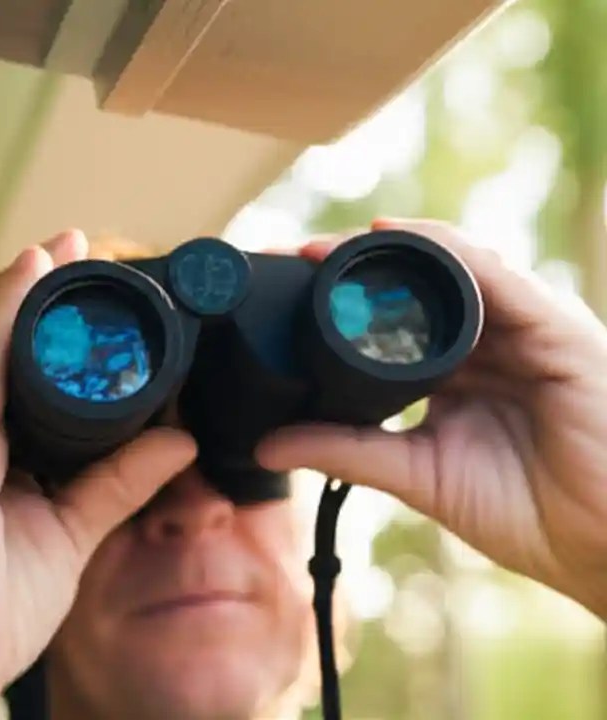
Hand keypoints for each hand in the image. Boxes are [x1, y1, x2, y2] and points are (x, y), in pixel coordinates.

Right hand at [0, 230, 197, 718]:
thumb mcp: (72, 534)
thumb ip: (119, 483)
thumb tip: (178, 440)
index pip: (11, 364)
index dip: (42, 314)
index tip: (85, 271)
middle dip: (31, 287)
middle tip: (77, 241)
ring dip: (17, 290)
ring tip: (57, 245)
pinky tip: (25, 283)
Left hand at [257, 218, 606, 618]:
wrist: (605, 543)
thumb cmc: (531, 510)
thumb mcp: (417, 474)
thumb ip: (347, 452)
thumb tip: (267, 445)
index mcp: (455, 371)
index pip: (388, 320)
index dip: (333, 301)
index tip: (272, 292)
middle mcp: (486, 341)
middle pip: (410, 283)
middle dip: (346, 264)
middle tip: (282, 255)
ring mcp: (520, 328)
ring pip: (445, 265)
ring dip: (380, 249)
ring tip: (320, 246)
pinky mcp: (552, 326)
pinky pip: (492, 273)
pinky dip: (441, 250)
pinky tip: (393, 238)